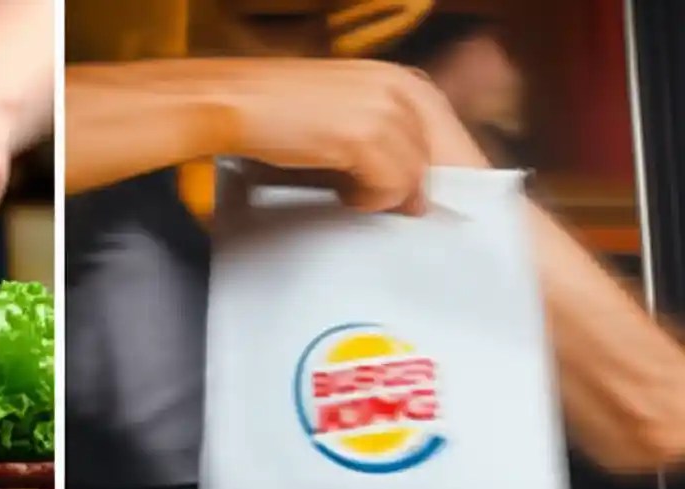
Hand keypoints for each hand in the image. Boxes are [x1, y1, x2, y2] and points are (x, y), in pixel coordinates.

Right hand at [220, 59, 446, 213]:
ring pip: (416, 180)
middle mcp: (403, 90)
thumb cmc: (279, 112)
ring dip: (384, 197)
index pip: (456, 139)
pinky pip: (391, 189)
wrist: (232, 101)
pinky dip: (366, 201)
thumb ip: (387, 140)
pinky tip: (339, 192)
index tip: (428, 205)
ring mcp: (386, 112)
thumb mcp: (347, 115)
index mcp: (403, 80)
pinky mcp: (364, 137)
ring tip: (347, 191)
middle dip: (421, 192)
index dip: (448, 179)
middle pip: (446, 162)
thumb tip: (416, 195)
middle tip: (390, 208)